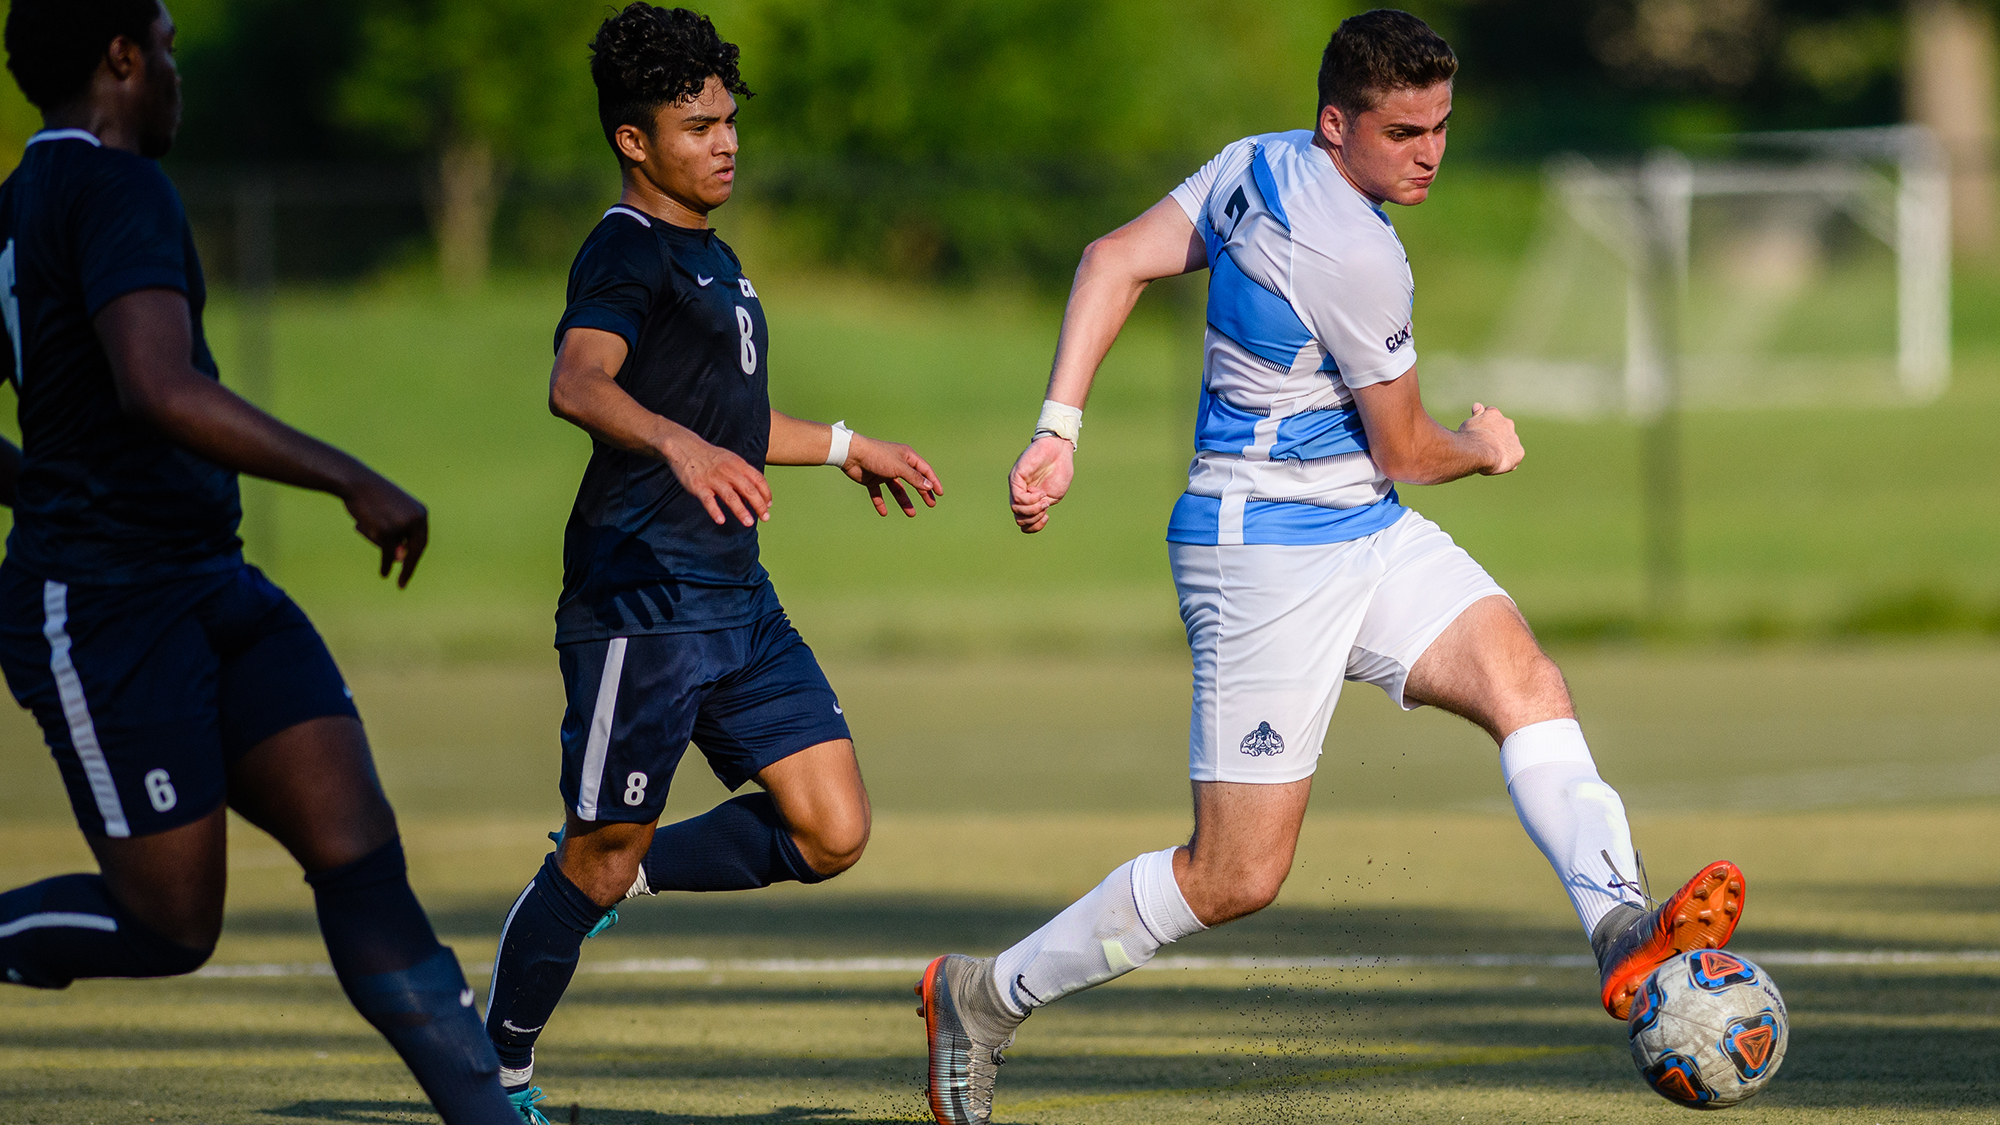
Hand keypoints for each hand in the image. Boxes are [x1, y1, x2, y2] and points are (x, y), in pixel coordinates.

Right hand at [341, 472, 428, 587]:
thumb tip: (400, 559)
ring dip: (384, 555)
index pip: (421, 541)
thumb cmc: (371, 497)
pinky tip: (383, 574)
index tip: (409, 570)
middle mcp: (416, 519)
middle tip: (403, 584)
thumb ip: (398, 535)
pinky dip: (385, 565)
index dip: (415, 557)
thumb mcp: (389, 515)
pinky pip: (387, 554)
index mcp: (420, 513)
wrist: (355, 482)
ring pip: (394, 550)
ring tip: (374, 549)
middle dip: (409, 568)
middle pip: (416, 551)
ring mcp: (402, 526)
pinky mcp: (387, 531)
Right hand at [664, 432, 770, 525]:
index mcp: (738, 464)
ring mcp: (713, 479)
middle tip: (765, 518)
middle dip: (759, 505)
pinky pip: (708, 500)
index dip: (766, 493)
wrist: (685, 447)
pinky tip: (721, 520)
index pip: (758, 480)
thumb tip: (751, 498)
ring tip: (748, 523)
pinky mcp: (698, 486)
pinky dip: (715, 510)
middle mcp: (728, 471)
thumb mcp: (730, 461)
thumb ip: (742, 476)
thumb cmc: (710, 457)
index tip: (768, 505)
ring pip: (731, 497)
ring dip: (741, 511)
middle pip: (748, 490)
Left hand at [842, 434, 941, 516]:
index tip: (939, 494)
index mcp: (906, 456)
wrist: (851, 454)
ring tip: (911, 514)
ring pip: (897, 489)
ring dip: (904, 501)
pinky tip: (884, 512)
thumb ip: (914, 478)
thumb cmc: (877, 456)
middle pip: (913, 480)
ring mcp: (884, 472)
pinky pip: (878, 494)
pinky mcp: (872, 480)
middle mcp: (897, 464)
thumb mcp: (899, 467)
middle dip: (922, 492)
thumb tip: (929, 486)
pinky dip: (881, 503)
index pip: (924, 470)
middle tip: (931, 504)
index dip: (933, 481)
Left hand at [1008, 434, 1074, 532]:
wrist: (1059, 450)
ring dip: (1033, 509)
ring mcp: (1017, 485)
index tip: (1047, 517)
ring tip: (1044, 500)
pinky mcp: (1016, 477)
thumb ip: (1042, 508)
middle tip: (1046, 507)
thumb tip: (1033, 516)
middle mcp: (1021, 494)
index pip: (1023, 522)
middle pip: (1019, 518)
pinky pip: (1018, 497)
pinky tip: (1040, 493)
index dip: (1034, 526)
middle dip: (1034, 519)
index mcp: (1030, 500)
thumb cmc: (1059, 471)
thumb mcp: (1053, 496)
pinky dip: (1030, 500)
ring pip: (1016, 509)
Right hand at [1461, 403, 1523, 474]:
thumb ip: (1477, 416)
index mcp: (1494, 414)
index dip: (1486, 422)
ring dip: (1503, 448)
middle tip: (1486, 445)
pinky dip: (1508, 461)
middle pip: (1504, 428)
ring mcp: (1514, 438)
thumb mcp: (1470, 422)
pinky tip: (1498, 465)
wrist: (1480, 451)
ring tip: (1491, 458)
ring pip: (1509, 443)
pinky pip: (1514, 457)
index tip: (1480, 430)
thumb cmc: (1471, 437)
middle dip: (1497, 435)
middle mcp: (1507, 423)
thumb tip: (1478, 405)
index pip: (1491, 414)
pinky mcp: (1519, 452)